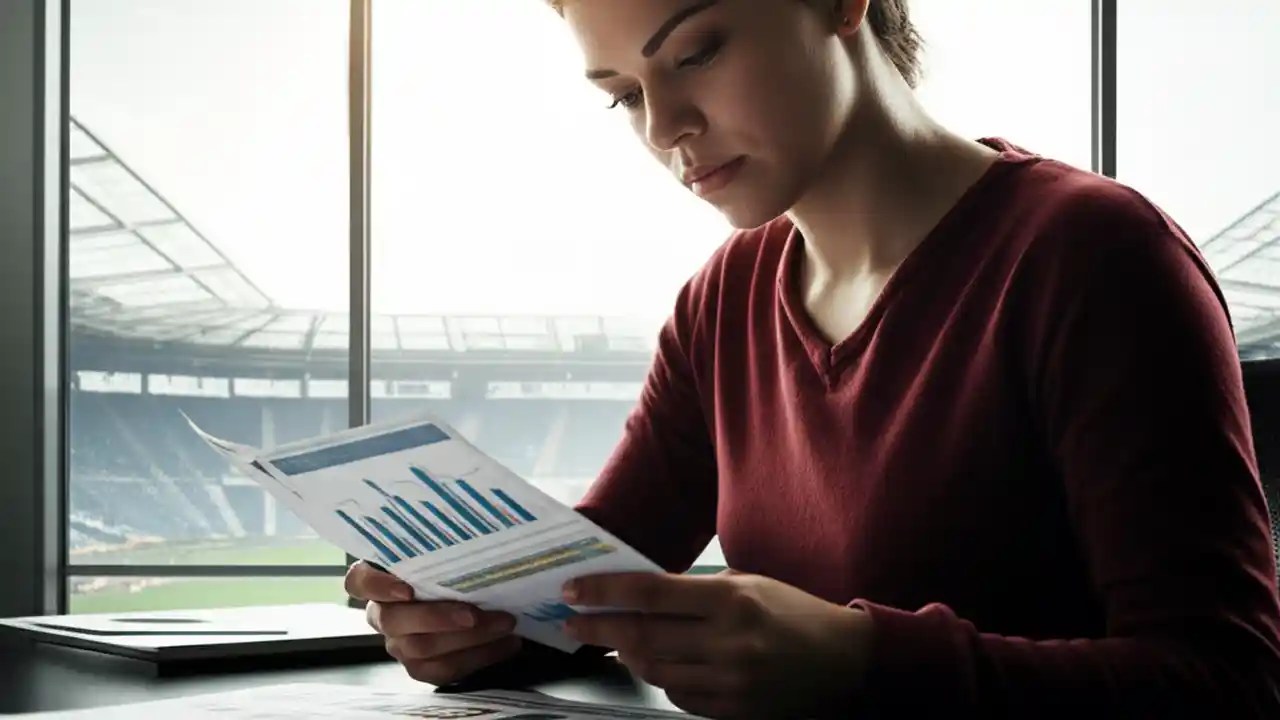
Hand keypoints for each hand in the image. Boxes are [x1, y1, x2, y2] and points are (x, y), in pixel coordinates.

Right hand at [345, 560, 522, 684]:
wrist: (466, 601)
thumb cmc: (449, 569)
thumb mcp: (442, 555)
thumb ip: (444, 550)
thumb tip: (479, 533)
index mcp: (378, 582)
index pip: (360, 581)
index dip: (379, 587)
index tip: (406, 589)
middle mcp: (382, 615)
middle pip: (396, 621)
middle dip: (439, 618)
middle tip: (476, 613)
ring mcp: (398, 644)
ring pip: (422, 648)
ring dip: (469, 638)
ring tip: (505, 623)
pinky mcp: (420, 668)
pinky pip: (444, 669)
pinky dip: (480, 656)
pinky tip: (507, 643)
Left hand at [560, 569, 872, 718]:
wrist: (845, 660)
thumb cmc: (792, 611)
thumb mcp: (746, 583)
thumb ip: (694, 591)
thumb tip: (636, 595)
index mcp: (731, 600)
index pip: (650, 593)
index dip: (605, 592)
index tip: (574, 590)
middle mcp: (728, 642)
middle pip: (642, 636)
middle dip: (599, 629)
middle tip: (573, 623)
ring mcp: (731, 682)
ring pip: (655, 672)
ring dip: (627, 656)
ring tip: (615, 642)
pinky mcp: (735, 711)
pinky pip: (679, 697)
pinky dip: (662, 679)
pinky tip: (659, 665)